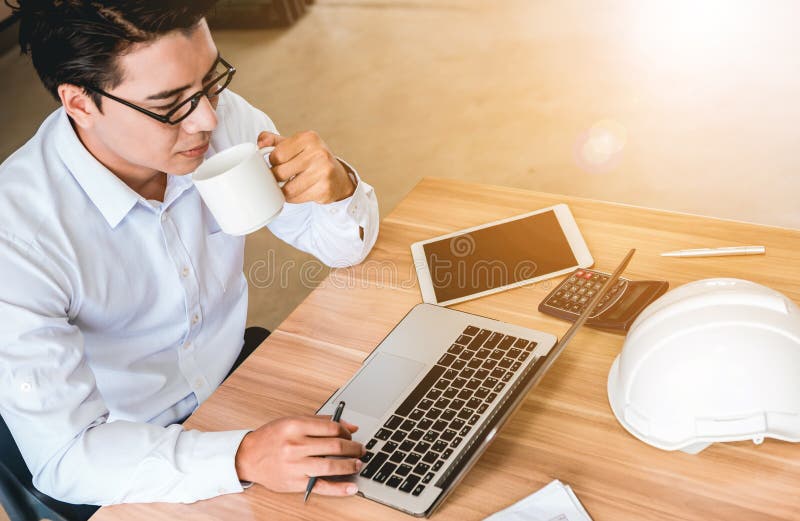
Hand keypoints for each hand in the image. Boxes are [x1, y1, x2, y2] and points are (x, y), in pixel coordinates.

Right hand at [234, 415, 364, 495]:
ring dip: (350, 465)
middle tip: (360, 450)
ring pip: (331, 465)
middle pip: (334, 446)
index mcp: (295, 426)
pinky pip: (322, 486)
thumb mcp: (293, 421)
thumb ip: (321, 421)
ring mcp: (295, 465)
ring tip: (358, 464)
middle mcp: (295, 445)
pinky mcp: (295, 483)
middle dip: (353, 448)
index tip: (351, 436)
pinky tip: (351, 487)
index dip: (346, 432)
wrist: (248, 457)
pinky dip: (339, 488)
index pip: (331, 427)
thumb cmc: (271, 438)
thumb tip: (349, 426)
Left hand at [258, 130, 355, 203]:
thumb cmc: (313, 160)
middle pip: (280, 172)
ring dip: (284, 190)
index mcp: (309, 138)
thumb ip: (275, 141)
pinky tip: (299, 192)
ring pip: (287, 189)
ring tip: (289, 185)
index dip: (273, 162)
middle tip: (282, 177)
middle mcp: (318, 152)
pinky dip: (293, 198)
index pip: (277, 154)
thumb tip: (259, 143)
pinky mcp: (325, 189)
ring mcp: (323, 171)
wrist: (338, 178)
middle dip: (277, 178)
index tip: (279, 164)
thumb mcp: (296, 145)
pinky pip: (297, 198)